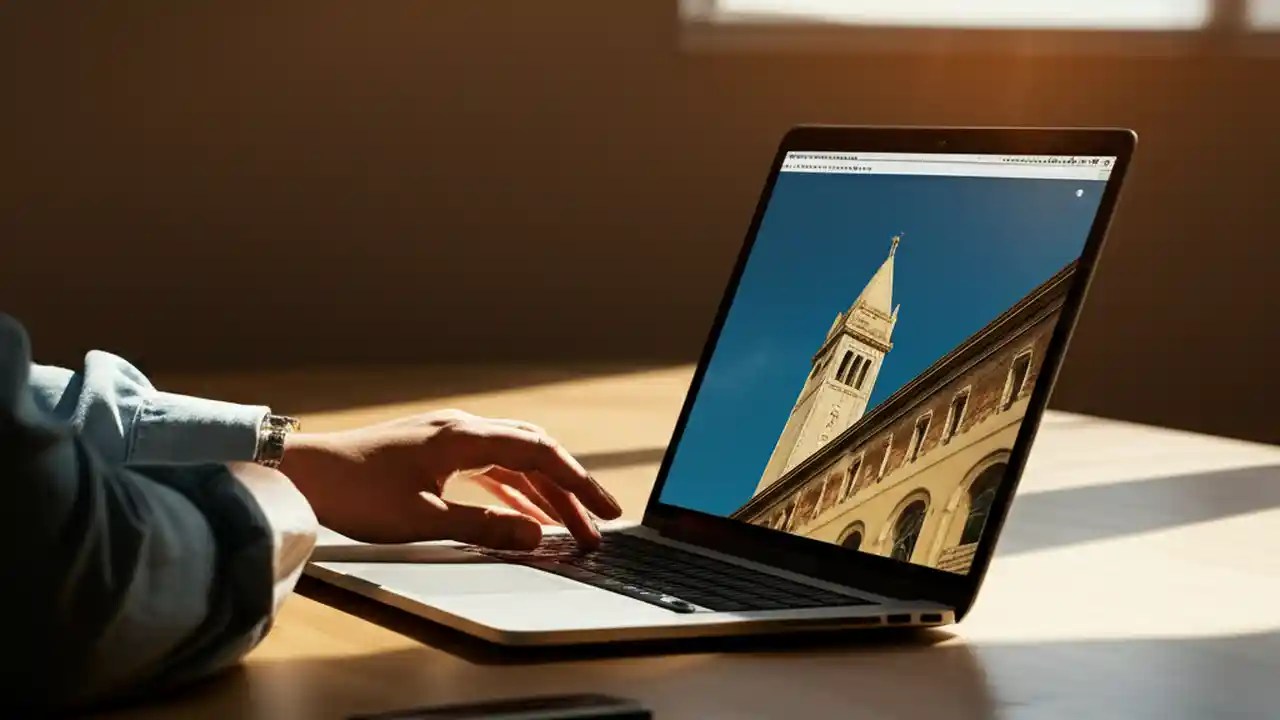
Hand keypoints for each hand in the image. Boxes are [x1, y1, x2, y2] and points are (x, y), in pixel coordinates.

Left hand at [277, 410, 621, 549]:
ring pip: (515, 460)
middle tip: (599, 523)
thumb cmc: (357, 494)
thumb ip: (484, 527)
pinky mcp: (438, 451)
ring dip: (544, 492)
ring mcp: (451, 438)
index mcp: (464, 437)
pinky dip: (516, 489)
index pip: (540, 454)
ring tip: (570, 527)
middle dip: (571, 488)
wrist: (306, 474)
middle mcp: (463, 429)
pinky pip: (492, 466)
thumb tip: (535, 535)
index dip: (579, 483)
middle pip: (535, 452)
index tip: (605, 510)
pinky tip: (527, 512)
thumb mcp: (423, 520)